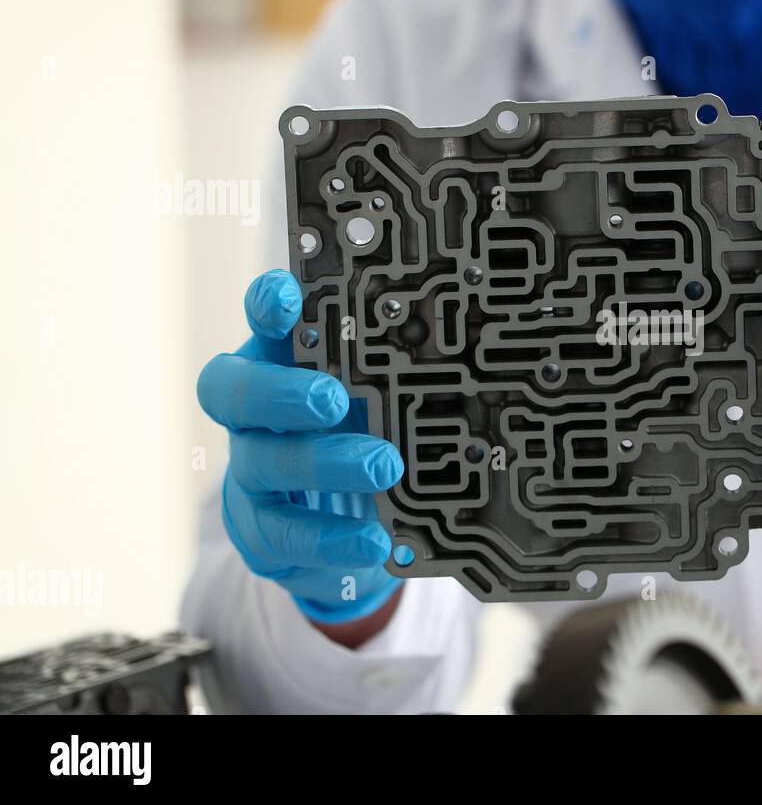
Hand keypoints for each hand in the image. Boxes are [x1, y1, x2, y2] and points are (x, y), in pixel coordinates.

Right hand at [197, 270, 404, 624]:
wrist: (330, 517)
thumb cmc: (356, 434)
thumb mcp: (374, 398)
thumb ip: (390, 375)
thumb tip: (449, 353)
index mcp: (281, 365)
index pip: (261, 325)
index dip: (266, 308)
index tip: (288, 298)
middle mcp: (253, 415)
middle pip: (235, 393)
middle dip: (282, 393)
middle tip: (332, 399)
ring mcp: (250, 473)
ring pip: (264, 463)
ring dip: (323, 463)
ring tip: (381, 467)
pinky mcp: (261, 531)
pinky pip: (285, 534)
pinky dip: (332, 537)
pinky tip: (372, 539)